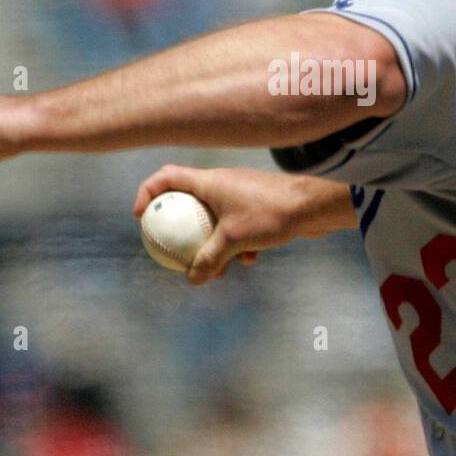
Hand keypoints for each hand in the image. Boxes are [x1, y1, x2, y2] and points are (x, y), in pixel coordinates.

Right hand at [133, 165, 346, 284]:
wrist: (314, 206)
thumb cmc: (271, 214)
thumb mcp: (234, 241)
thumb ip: (209, 259)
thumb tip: (192, 279)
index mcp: (209, 181)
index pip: (166, 177)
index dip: (147, 193)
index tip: (141, 218)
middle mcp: (221, 184)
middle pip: (188, 203)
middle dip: (181, 230)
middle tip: (174, 250)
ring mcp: (239, 195)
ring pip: (214, 221)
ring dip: (212, 245)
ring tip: (218, 271)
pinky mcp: (256, 208)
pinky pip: (236, 227)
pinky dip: (237, 245)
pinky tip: (250, 260)